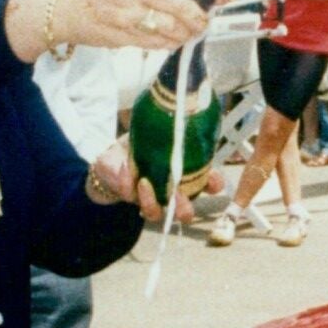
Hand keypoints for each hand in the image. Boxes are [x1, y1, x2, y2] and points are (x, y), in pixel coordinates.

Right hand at [34, 0, 214, 54]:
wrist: (67, 6)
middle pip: (179, 4)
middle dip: (198, 16)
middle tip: (203, 23)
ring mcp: (129, 15)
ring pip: (169, 27)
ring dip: (185, 34)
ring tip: (188, 34)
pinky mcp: (122, 36)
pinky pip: (154, 43)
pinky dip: (168, 44)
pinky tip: (170, 42)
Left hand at [89, 139, 221, 224]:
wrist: (112, 158)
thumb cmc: (144, 145)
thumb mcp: (160, 134)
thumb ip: (170, 130)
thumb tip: (182, 114)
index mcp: (185, 177)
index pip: (208, 185)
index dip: (214, 185)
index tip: (213, 179)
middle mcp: (170, 194)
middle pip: (184, 212)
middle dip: (183, 208)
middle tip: (178, 194)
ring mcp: (149, 199)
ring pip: (155, 213)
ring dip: (151, 201)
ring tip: (145, 182)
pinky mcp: (128, 196)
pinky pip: (128, 193)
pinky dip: (127, 181)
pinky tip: (126, 166)